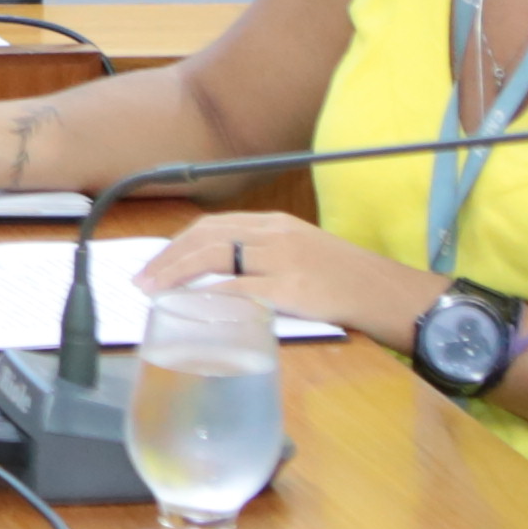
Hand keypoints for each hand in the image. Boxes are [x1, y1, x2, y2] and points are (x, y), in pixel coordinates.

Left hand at [129, 210, 421, 348]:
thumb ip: (260, 256)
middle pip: (206, 237)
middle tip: (142, 280)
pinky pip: (241, 289)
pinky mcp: (291, 287)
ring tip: (155, 291)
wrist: (385, 292)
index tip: (154, 262)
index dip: (177, 243)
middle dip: (168, 257)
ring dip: (178, 274)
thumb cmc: (342, 278)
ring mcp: (282, 258)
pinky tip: (192, 305)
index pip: (212, 226)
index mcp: (274, 223)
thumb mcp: (299, 252)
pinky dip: (211, 295)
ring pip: (217, 257)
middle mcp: (274, 233)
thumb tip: (213, 274)